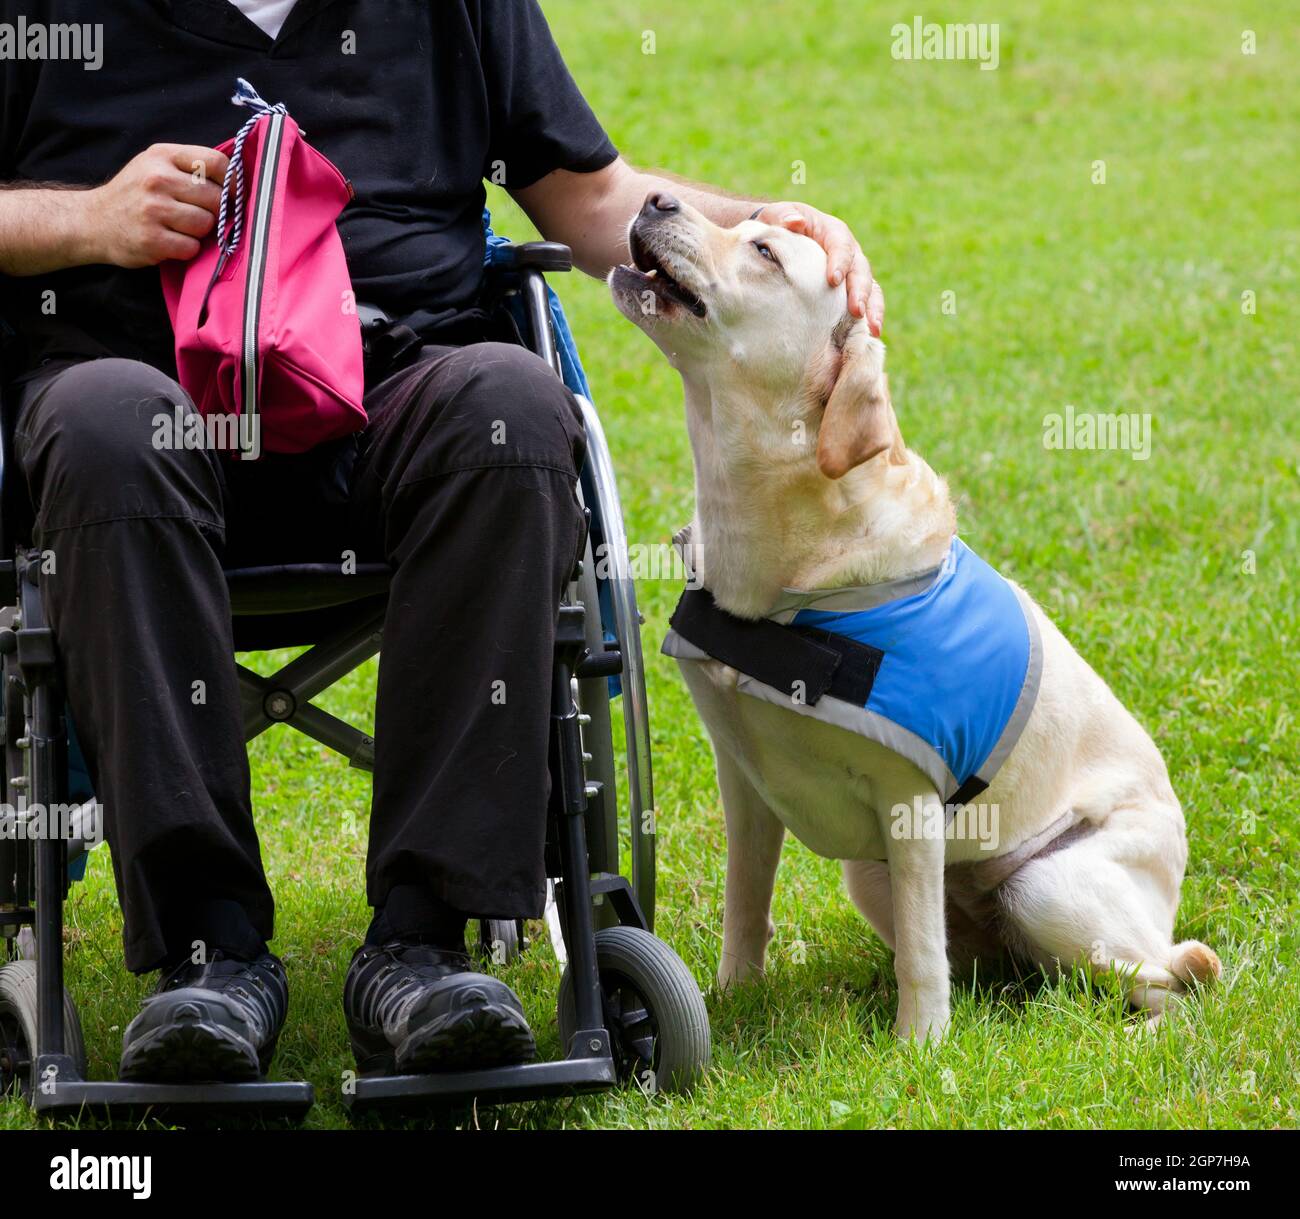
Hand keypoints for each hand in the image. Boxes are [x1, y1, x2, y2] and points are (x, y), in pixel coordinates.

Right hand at [83, 143, 229, 267]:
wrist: (93, 221)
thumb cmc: (135, 194)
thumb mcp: (156, 166)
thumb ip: (191, 168)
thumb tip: (238, 181)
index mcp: (162, 155)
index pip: (216, 162)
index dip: (233, 181)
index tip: (232, 194)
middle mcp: (157, 179)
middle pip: (216, 197)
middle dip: (215, 211)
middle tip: (199, 214)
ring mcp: (153, 209)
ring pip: (206, 223)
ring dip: (200, 231)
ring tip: (181, 228)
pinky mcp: (152, 239)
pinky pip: (192, 247)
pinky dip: (187, 249)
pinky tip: (171, 242)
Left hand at [752, 201, 882, 334]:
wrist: (781, 237)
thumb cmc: (779, 227)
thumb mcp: (776, 217)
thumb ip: (782, 217)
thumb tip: (795, 222)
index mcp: (832, 232)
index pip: (840, 245)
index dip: (840, 261)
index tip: (833, 280)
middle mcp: (849, 252)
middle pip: (860, 269)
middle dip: (860, 290)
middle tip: (857, 310)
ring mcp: (852, 272)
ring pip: (870, 288)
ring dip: (873, 308)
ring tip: (874, 329)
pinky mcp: (850, 290)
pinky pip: (866, 302)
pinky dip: (869, 319)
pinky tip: (870, 337)